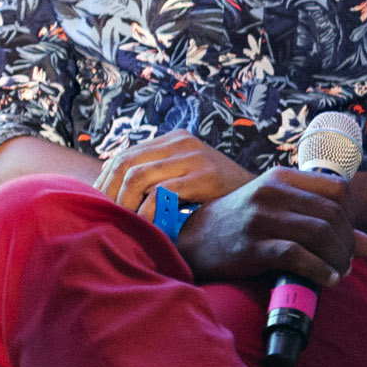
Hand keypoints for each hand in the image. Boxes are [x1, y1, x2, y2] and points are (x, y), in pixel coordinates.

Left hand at [96, 131, 253, 220]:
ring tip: (122, 223)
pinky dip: (148, 212)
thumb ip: (160, 177)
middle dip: (109, 193)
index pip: (124, 155)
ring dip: (124, 203)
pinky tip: (146, 227)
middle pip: (125, 164)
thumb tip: (114, 194)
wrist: (266, 200)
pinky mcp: (205, 176)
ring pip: (138, 176)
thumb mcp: (189, 178)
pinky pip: (162, 192)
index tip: (99, 207)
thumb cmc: (222, 197)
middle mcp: (182, 142)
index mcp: (175, 139)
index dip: (105, 181)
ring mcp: (195, 157)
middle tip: (105, 218)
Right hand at [177, 167, 366, 287]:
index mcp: (282, 178)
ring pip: (320, 234)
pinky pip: (298, 256)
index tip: (348, 235)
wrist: (193, 238)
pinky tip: (326, 280)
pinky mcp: (252, 246)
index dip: (352, 215)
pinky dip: (319, 271)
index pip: (338, 189)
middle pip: (333, 214)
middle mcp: (272, 192)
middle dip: (348, 242)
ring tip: (340, 272)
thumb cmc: (243, 223)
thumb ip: (321, 220)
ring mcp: (261, 218)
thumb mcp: (279, 209)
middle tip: (348, 261)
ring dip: (338, 259)